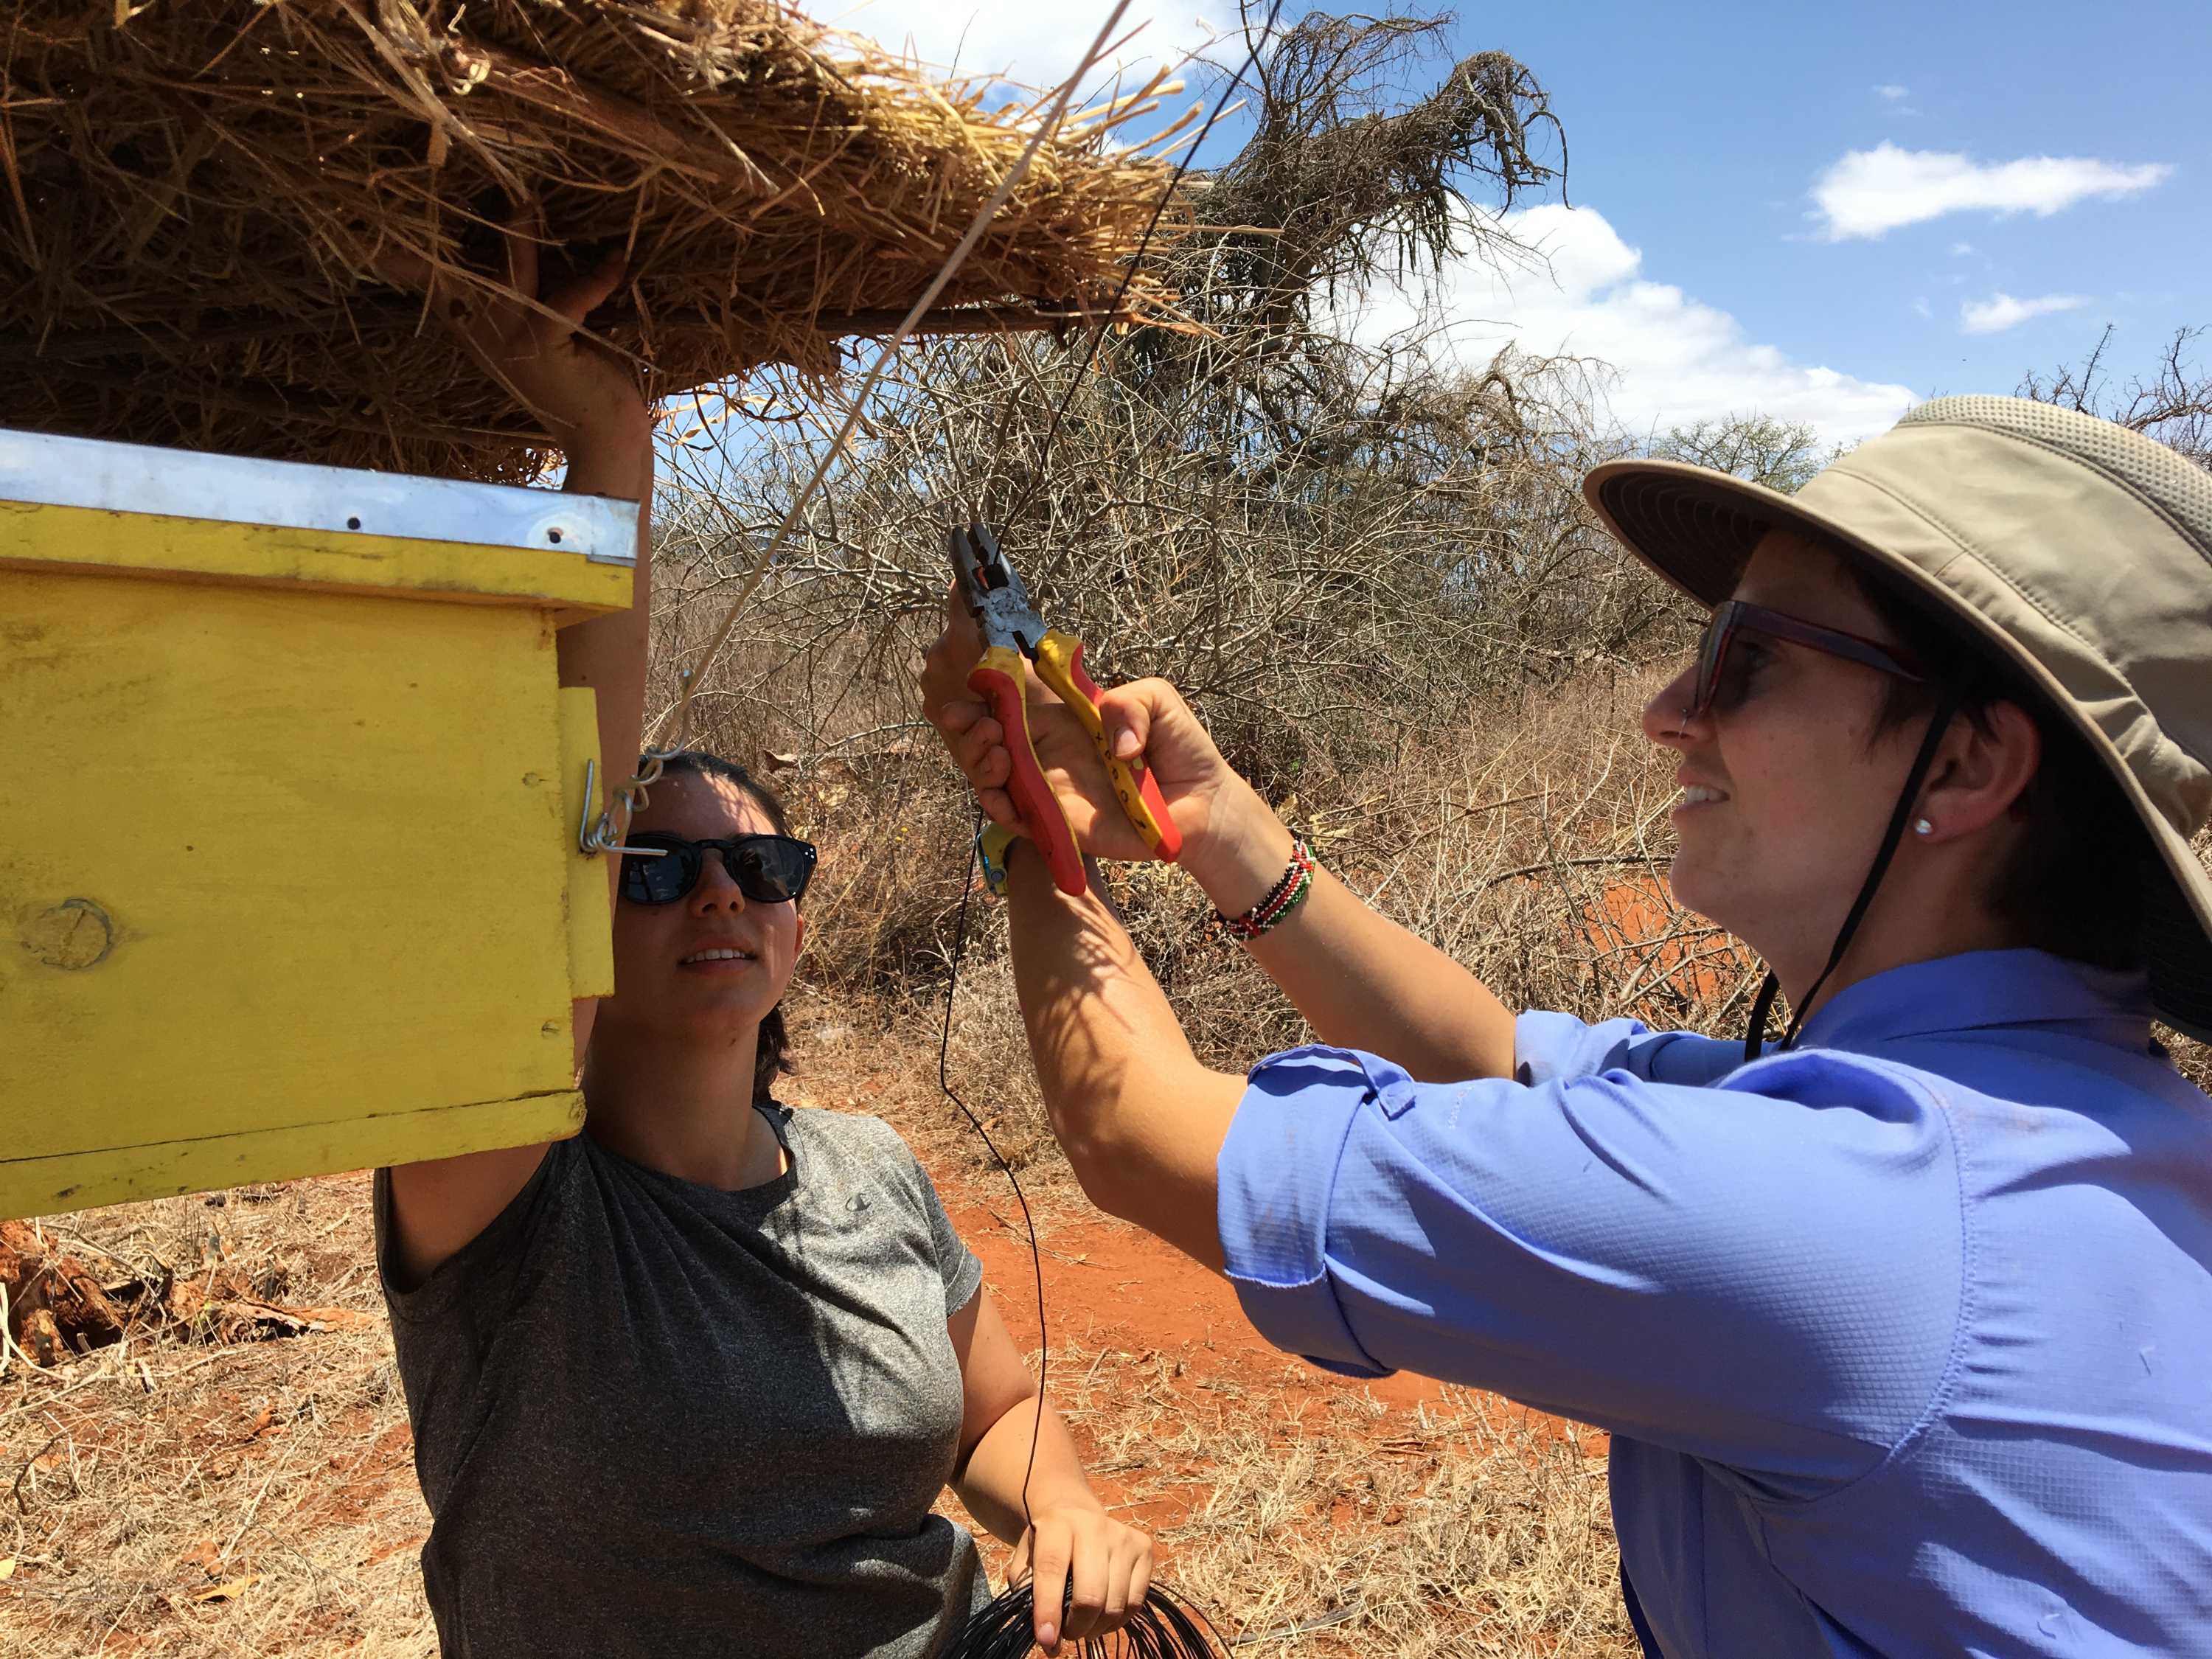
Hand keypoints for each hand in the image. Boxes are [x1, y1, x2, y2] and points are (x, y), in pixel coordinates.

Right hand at [390, 209, 650, 463]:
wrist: (602, 438)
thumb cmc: (578, 378)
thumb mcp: (539, 330)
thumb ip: (522, 293)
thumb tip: (522, 235)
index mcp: (472, 326)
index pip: (427, 281)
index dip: (401, 252)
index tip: (371, 226)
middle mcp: (481, 331)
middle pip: (448, 270)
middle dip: (438, 230)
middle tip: (452, 184)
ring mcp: (509, 339)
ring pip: (507, 272)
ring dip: (519, 234)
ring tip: (527, 201)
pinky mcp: (545, 345)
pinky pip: (567, 299)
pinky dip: (596, 278)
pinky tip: (615, 262)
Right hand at [920, 583, 1255, 871]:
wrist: (1201, 802)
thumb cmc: (1179, 747)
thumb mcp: (1158, 700)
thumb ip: (1130, 703)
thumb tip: (1112, 747)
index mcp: (1064, 716)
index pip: (1011, 696)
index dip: (982, 686)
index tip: (967, 679)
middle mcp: (1049, 750)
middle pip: (989, 734)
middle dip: (967, 725)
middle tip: (971, 718)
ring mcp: (1049, 786)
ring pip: (992, 774)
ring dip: (978, 761)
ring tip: (996, 751)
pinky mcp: (1058, 823)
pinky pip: (1015, 818)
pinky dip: (999, 807)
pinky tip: (1000, 794)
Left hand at [1008, 1504, 1153, 1652]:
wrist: (1076, 1515)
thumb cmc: (1047, 1546)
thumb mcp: (1025, 1560)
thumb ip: (1027, 1593)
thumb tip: (1048, 1636)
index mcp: (1057, 1525)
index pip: (1052, 1571)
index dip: (1049, 1610)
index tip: (1046, 1640)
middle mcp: (1093, 1526)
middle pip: (1091, 1595)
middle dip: (1076, 1627)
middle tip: (1067, 1634)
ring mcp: (1122, 1536)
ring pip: (1115, 1604)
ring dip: (1096, 1628)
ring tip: (1083, 1626)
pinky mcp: (1143, 1548)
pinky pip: (1135, 1602)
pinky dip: (1117, 1621)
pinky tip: (1103, 1617)